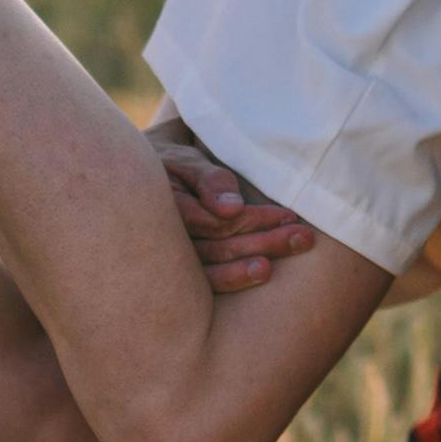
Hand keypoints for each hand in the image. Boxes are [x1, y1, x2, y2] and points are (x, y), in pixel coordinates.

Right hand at [151, 136, 318, 292]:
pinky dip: (234, 279)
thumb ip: (209, 179)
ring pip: (213, 266)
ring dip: (254, 263)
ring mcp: (167, 258)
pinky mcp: (176, 272)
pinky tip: (262, 273)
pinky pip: (204, 282)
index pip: (216, 220)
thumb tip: (232, 209)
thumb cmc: (170, 161)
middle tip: (304, 238)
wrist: (136, 175)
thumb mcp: (185, 159)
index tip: (290, 215)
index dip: (255, 219)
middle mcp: (164, 237)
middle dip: (264, 242)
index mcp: (164, 206)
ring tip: (292, 254)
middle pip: (219, 245)